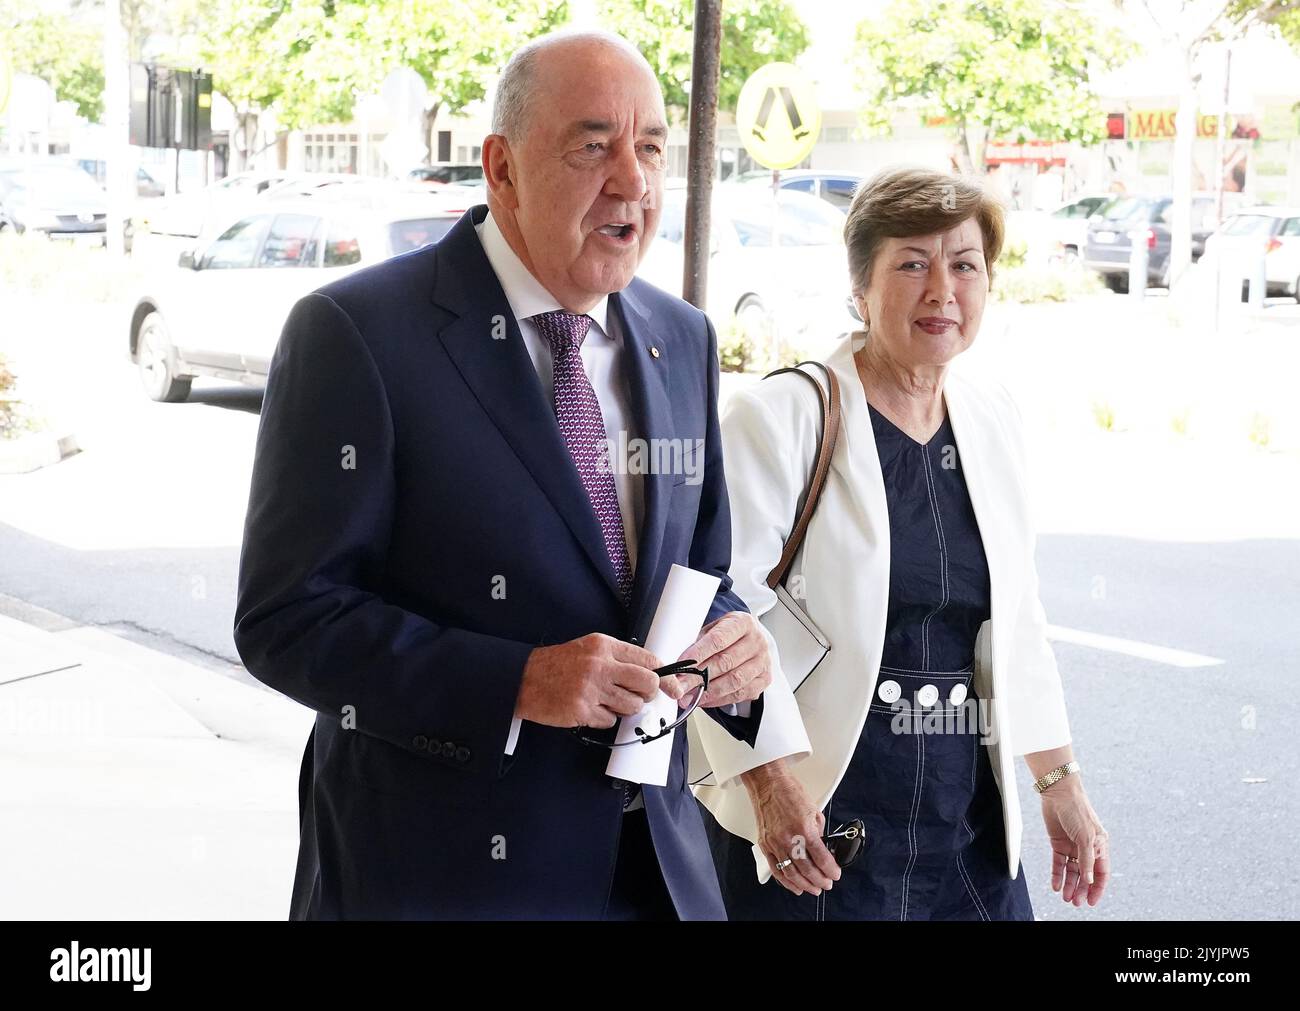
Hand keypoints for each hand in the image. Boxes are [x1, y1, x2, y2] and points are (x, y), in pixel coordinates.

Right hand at [515, 633, 686, 727]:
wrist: (523, 679)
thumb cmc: (557, 665)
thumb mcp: (588, 649)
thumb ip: (617, 658)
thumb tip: (650, 674)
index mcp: (603, 646)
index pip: (648, 659)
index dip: (665, 675)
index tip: (673, 686)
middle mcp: (600, 665)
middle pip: (647, 683)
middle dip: (649, 694)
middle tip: (641, 696)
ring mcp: (591, 689)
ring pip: (631, 706)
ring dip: (624, 708)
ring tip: (606, 701)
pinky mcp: (583, 711)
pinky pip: (610, 721)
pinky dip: (604, 718)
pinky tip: (589, 708)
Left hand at [675, 612, 771, 708]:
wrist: (750, 640)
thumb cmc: (729, 634)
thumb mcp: (713, 628)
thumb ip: (699, 642)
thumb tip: (680, 663)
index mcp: (743, 623)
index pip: (718, 639)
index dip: (698, 653)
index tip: (682, 664)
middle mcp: (757, 641)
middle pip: (725, 662)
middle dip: (698, 677)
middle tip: (680, 686)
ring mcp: (763, 661)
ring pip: (734, 681)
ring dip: (708, 691)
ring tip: (690, 696)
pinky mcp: (764, 679)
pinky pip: (741, 694)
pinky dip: (720, 699)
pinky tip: (705, 699)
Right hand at [741, 761, 839, 895]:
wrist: (768, 783)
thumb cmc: (789, 791)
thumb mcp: (814, 810)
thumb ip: (818, 831)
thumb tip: (821, 847)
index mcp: (804, 829)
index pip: (821, 858)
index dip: (831, 869)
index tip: (835, 874)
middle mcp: (789, 838)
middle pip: (807, 870)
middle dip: (820, 880)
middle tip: (826, 884)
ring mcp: (775, 843)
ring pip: (791, 873)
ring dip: (804, 885)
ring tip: (813, 889)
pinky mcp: (765, 844)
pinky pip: (775, 869)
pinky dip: (785, 881)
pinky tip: (794, 885)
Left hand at [1040, 778, 1109, 906]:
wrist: (1059, 793)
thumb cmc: (1078, 811)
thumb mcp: (1086, 837)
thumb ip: (1087, 859)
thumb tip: (1088, 880)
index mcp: (1100, 847)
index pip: (1101, 873)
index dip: (1097, 888)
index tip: (1092, 902)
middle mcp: (1087, 849)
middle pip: (1085, 875)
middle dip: (1082, 889)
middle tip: (1076, 903)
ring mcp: (1072, 847)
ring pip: (1072, 871)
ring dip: (1069, 885)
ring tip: (1066, 898)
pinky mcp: (1058, 843)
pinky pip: (1058, 863)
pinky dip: (1057, 874)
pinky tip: (1056, 885)